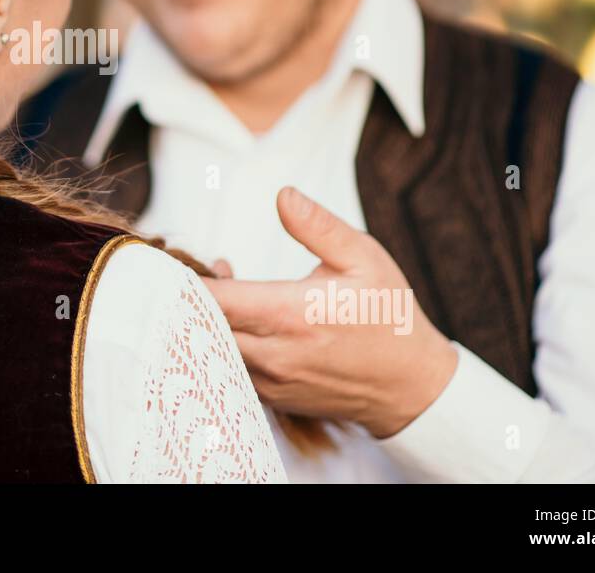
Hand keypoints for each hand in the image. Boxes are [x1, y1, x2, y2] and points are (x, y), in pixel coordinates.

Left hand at [201, 186, 458, 438]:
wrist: (412, 387)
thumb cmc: (388, 316)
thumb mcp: (364, 258)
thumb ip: (317, 226)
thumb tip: (282, 196)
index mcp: (290, 314)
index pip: (211, 300)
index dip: (187, 280)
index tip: (182, 260)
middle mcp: (273, 354)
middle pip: (198, 328)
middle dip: (188, 300)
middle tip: (206, 271)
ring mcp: (270, 382)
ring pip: (210, 352)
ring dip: (204, 323)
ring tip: (229, 292)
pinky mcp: (272, 398)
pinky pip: (229, 371)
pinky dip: (221, 346)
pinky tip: (242, 322)